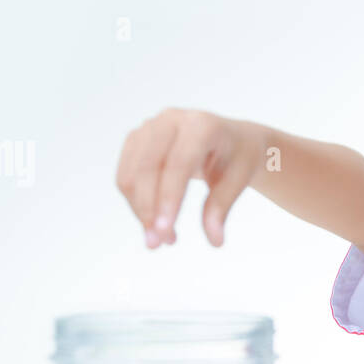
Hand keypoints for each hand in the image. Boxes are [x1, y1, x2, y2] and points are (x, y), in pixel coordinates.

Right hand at [115, 107, 264, 247]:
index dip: (168, 198)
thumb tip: (214, 241)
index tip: (164, 230)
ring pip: (131, 173)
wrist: (230, 138)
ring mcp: (150, 126)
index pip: (178, 163)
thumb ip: (221, 208)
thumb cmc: (236, 158)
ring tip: (159, 239)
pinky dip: (134, 202)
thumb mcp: (238, 181)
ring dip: (139, 210)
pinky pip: (125, 174)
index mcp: (202, 125)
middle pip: (147, 167)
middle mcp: (172, 120)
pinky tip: (152, 221)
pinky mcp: (136, 139)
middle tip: (158, 243)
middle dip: (148, 208)